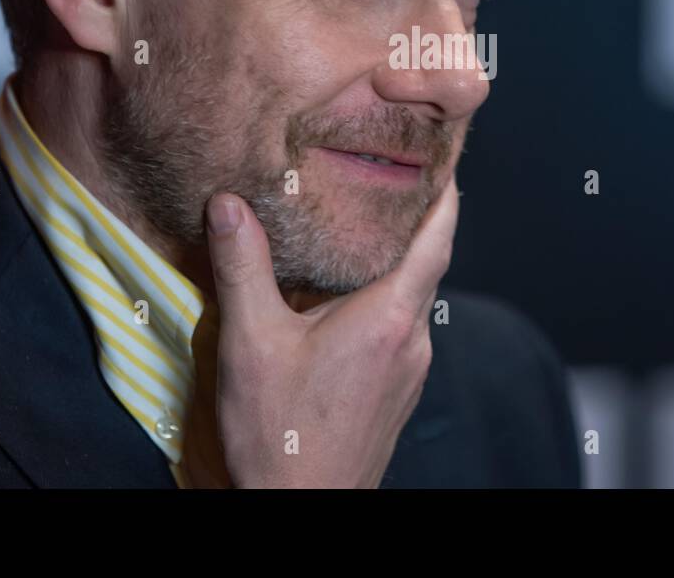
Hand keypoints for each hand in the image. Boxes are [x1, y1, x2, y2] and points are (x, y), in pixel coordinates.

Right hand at [201, 178, 457, 487]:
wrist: (303, 513)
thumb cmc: (280, 436)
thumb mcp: (251, 343)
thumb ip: (243, 268)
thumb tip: (229, 205)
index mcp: (388, 316)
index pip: (438, 238)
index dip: (444, 194)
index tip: (444, 159)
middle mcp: (412, 339)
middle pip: (426, 264)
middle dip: (411, 223)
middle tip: (389, 180)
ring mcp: (410, 368)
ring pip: (411, 298)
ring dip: (392, 265)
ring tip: (360, 232)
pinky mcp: (398, 391)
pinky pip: (400, 328)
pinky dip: (382, 300)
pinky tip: (343, 300)